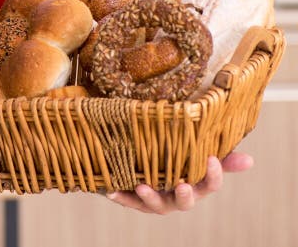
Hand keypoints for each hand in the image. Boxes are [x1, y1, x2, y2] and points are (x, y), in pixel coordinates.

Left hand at [105, 152, 252, 213]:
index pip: (210, 185)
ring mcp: (157, 200)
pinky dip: (120, 197)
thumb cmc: (175, 161)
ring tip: (142, 187)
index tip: (211, 157)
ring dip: (150, 197)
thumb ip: (221, 157)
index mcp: (195, 186)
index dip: (213, 174)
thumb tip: (250, 159)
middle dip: (184, 196)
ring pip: (156, 205)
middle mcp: (177, 196)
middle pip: (185, 201)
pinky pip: (128, 201)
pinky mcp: (135, 199)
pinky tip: (111, 192)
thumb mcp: (195, 156)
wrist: (142, 167)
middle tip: (182, 186)